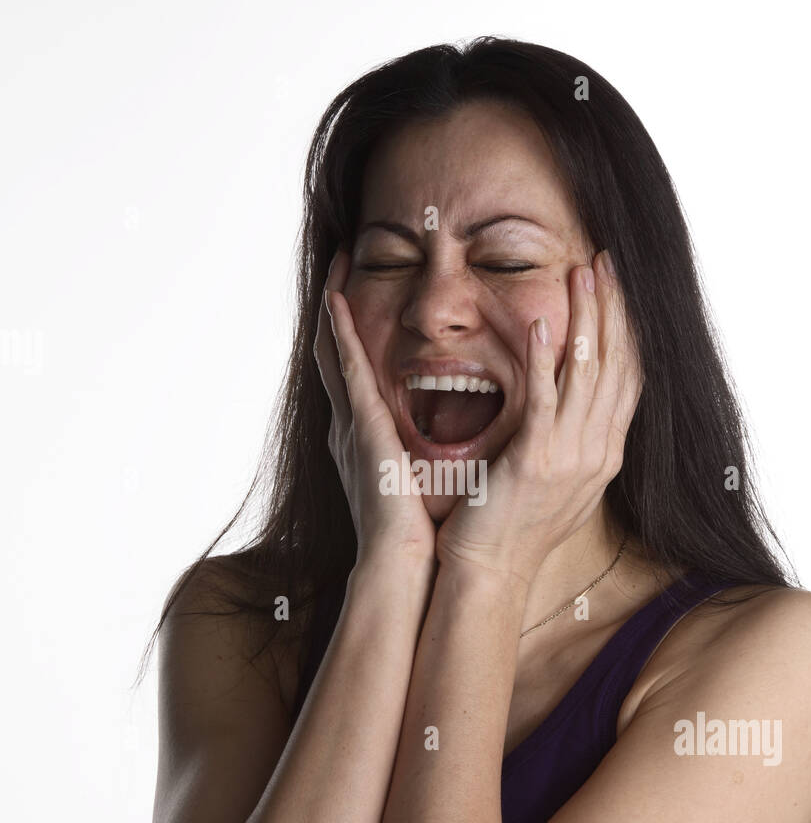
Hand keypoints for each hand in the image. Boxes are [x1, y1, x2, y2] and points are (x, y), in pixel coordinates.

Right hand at [314, 249, 435, 567]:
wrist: (406, 564)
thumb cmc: (421, 530)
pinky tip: (337, 301)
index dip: (353, 329)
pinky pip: (347, 371)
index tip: (359, 289)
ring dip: (334, 304)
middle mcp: (351, 423)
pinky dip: (339, 335)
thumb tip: (464, 430)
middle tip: (340, 258)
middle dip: (336, 304)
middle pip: (336, 349)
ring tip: (337, 261)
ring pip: (334, 350)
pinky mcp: (362, 429)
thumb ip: (435, 448)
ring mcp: (352, 424)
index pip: (357, 368)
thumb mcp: (428, 476)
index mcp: (368, 435)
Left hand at [435, 250, 641, 586]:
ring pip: (588, 374)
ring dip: (586, 318)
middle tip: (608, 261)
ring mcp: (571, 457)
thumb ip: (570, 442)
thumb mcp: (556, 482)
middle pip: (616, 365)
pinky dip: (548, 359)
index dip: (628, 328)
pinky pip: (547, 399)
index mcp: (604, 455)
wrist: (490, 573)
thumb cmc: (510, 528)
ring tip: (582, 272)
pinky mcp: (536, 461)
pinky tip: (545, 322)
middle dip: (614, 309)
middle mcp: (598, 452)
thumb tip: (575, 411)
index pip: (628, 378)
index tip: (620, 287)